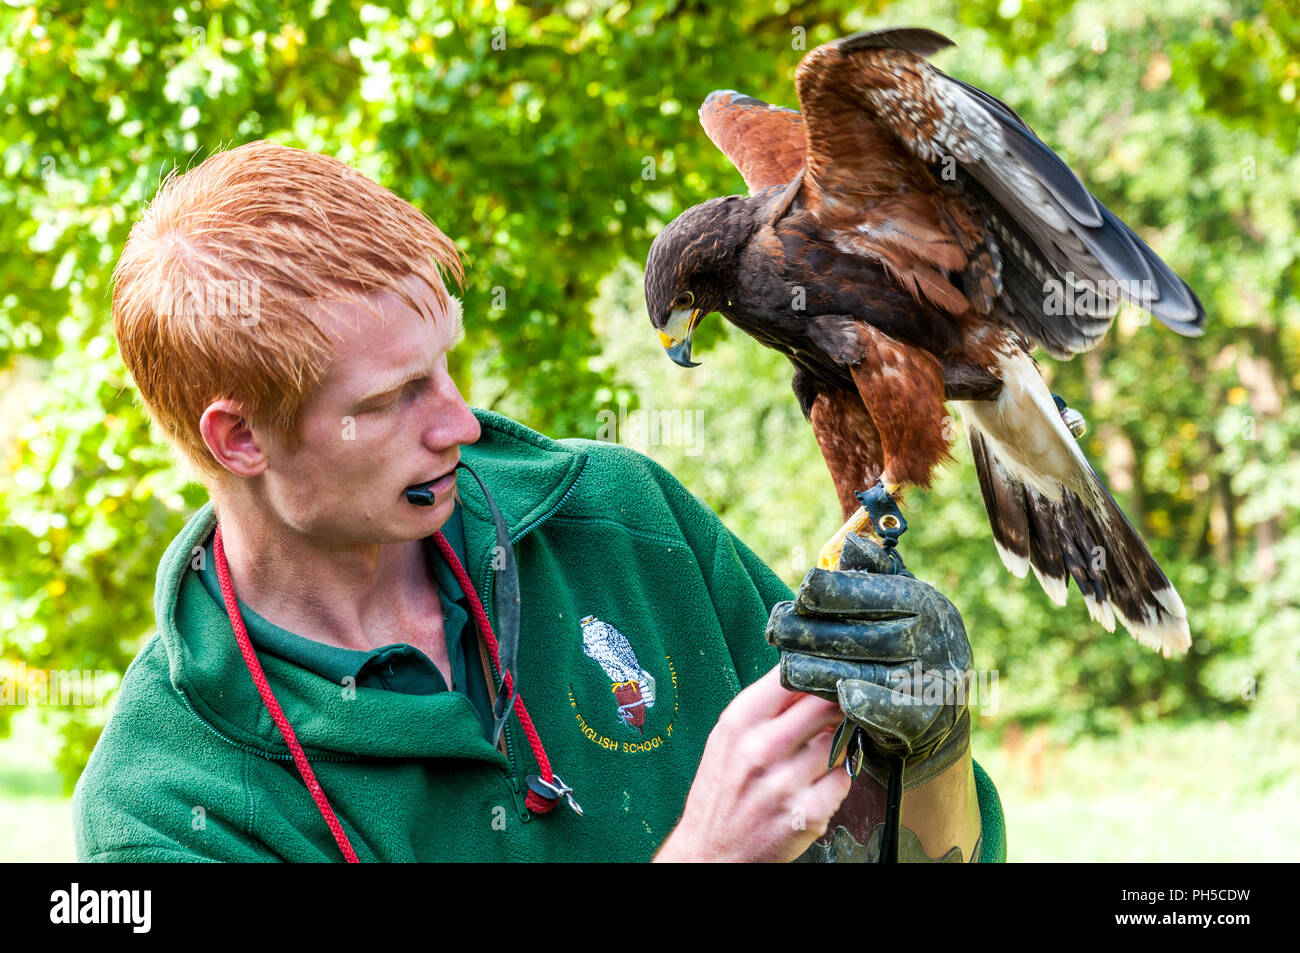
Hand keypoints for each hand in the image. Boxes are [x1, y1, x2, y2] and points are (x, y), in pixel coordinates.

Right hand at [654, 666, 852, 861]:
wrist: (710, 852)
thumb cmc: (720, 791)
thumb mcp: (727, 739)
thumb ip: (764, 709)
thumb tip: (808, 678)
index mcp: (739, 723)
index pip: (790, 678)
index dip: (814, 673)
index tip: (826, 675)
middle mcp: (761, 749)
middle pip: (825, 706)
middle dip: (836, 706)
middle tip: (837, 711)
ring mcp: (786, 783)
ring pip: (839, 743)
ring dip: (838, 745)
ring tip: (818, 755)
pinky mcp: (807, 814)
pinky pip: (843, 780)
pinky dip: (837, 779)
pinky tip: (817, 784)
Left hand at [766, 533, 973, 791]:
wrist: (936, 708)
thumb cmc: (903, 638)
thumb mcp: (893, 600)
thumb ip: (872, 574)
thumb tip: (853, 544)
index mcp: (927, 602)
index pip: (879, 593)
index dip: (837, 593)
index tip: (801, 594)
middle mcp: (936, 639)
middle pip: (868, 635)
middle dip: (816, 632)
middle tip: (775, 629)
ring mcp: (935, 681)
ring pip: (872, 673)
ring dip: (823, 670)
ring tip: (787, 666)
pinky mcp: (929, 720)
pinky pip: (896, 713)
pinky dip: (870, 704)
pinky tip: (841, 694)